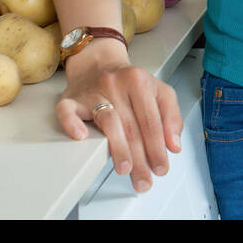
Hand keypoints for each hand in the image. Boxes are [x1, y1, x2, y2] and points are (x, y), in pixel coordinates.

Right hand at [55, 40, 183, 193]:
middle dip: (140, 158)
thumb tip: (174, 145)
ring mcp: (93, 91)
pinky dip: (73, 124)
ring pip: (107, 121)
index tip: (161, 167)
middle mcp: (116, 84)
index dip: (158, 147)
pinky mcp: (71, 99)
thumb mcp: (159, 91)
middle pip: (131, 125)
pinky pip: (68, 111)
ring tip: (125, 169)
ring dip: (118, 148)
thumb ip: (171, 116)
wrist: (98, 63)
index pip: (151, 120)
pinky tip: (82, 137)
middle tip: (144, 179)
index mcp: (140, 81)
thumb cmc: (130, 83)